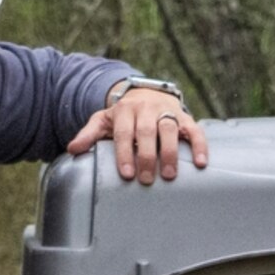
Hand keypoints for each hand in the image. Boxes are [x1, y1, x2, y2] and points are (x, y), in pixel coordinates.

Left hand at [68, 85, 207, 185]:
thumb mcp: (103, 121)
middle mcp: (146, 109)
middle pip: (146, 131)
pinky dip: (199, 146)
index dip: (124, 153)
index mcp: (124, 110)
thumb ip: (89, 135)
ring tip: (169, 175)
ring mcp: (167, 112)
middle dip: (146, 156)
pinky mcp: (185, 118)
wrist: (146, 94)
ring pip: (169, 129)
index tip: (127, 174)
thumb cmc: (124, 116)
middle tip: (146, 179)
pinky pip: (194, 130)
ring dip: (169, 152)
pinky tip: (201, 163)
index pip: (124, 132)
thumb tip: (73, 149)